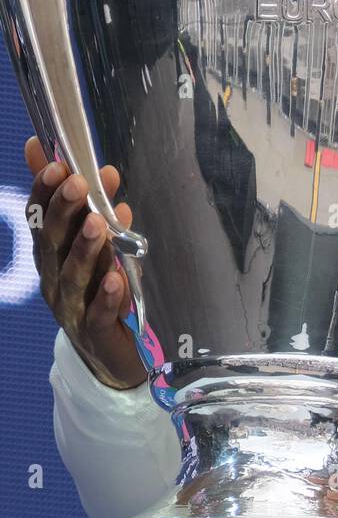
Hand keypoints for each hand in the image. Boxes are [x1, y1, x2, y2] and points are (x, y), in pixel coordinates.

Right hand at [23, 136, 143, 388]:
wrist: (111, 352)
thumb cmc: (102, 288)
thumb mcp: (100, 246)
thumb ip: (98, 211)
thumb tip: (105, 169)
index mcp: (52, 256)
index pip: (40, 220)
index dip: (44, 193)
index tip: (57, 166)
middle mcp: (54, 280)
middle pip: (52, 244)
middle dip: (62, 211)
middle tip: (78, 183)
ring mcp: (71, 309)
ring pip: (73, 277)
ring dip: (84, 249)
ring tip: (97, 224)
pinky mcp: (95, 333)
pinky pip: (99, 314)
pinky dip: (107, 296)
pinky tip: (116, 278)